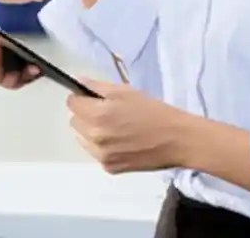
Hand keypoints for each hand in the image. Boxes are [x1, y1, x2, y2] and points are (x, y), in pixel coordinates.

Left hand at [67, 79, 193, 173]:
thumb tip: (79, 82)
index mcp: (97, 115)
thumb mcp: (126, 91)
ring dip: (91, 132)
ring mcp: (101, 155)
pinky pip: (96, 153)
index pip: (72, 103)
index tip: (92, 98)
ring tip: (115, 128)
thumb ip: (97, 86)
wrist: (177, 140)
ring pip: (83, 138)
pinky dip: (103, 147)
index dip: (81, 98)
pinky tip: (121, 142)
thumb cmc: (153, 111)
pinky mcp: (109, 168)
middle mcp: (94, 137)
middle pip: (74, 121)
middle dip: (85, 115)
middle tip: (107, 112)